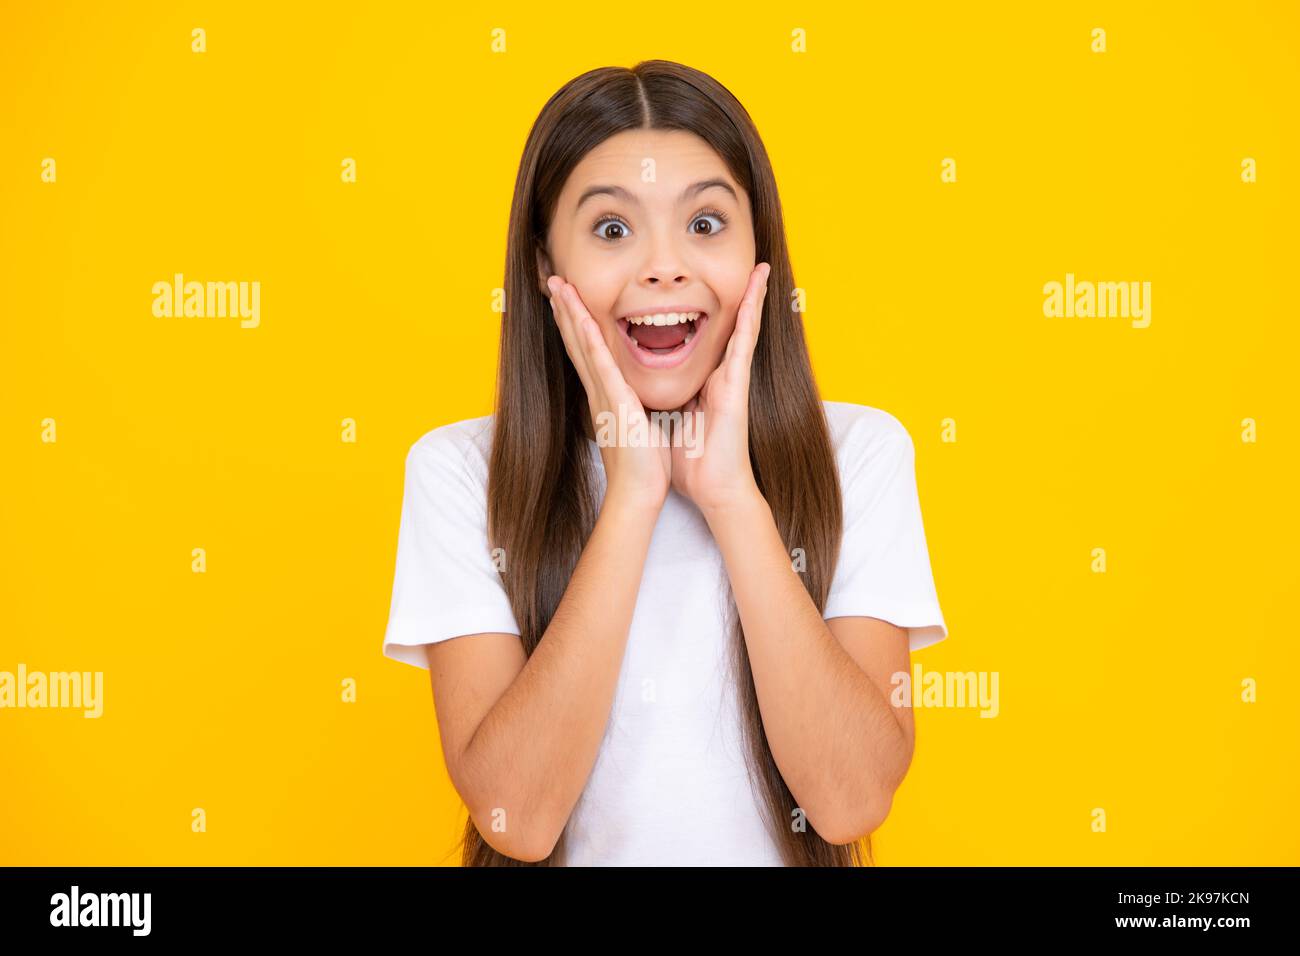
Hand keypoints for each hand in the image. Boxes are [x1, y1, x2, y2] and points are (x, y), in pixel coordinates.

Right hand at [546, 275, 671, 510]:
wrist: (638, 492)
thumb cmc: (642, 465)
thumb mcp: (638, 425)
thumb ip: (633, 407)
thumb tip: (636, 396)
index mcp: (606, 395)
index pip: (588, 352)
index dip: (576, 324)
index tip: (568, 300)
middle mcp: (598, 391)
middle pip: (577, 342)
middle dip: (565, 311)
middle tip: (554, 282)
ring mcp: (603, 395)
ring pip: (582, 346)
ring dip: (570, 315)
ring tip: (559, 288)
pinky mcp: (613, 401)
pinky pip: (599, 365)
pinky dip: (589, 340)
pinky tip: (582, 319)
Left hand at [670, 262, 769, 513]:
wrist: (711, 488)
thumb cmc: (689, 460)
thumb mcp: (665, 418)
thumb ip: (660, 400)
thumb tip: (640, 391)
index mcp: (701, 382)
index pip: (701, 339)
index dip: (704, 312)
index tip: (704, 287)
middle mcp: (720, 375)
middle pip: (726, 327)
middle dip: (737, 297)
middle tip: (747, 265)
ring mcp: (732, 377)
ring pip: (742, 327)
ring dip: (752, 296)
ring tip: (760, 267)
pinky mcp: (737, 383)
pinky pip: (745, 341)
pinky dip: (752, 313)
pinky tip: (758, 290)